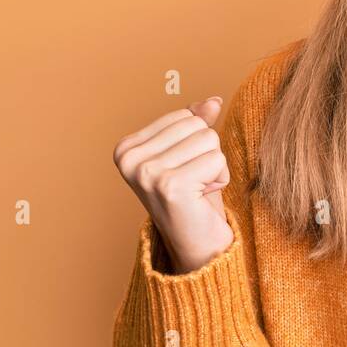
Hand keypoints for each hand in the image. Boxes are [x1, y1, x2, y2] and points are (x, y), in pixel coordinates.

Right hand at [113, 95, 234, 273]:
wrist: (199, 246)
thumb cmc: (195, 198)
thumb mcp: (192, 153)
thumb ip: (197, 123)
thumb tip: (213, 100)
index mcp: (126, 148)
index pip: (184, 116)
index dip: (195, 143)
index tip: (183, 171)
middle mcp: (128, 159)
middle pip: (197, 126)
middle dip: (207, 154)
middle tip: (193, 183)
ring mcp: (146, 172)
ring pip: (209, 140)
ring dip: (214, 168)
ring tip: (197, 191)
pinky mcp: (169, 185)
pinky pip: (216, 159)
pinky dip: (220, 179)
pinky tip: (202, 198)